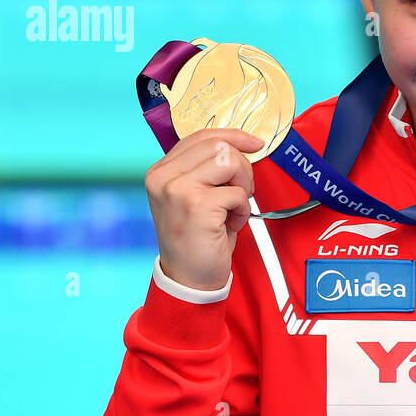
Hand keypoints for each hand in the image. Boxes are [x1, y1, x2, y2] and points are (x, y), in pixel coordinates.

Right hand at [145, 128, 264, 290]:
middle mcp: (163, 177)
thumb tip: (239, 144)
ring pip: (229, 161)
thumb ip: (204, 170)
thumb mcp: (194, 197)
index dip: (233, 136)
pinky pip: (237, 193)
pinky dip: (242, 210)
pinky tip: (230, 225)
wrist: (189, 279)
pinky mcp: (196, 205)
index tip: (255, 143)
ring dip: (242, 185)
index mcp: (161, 171)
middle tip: (241, 192)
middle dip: (242, 166)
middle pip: (218, 145)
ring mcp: (177, 190)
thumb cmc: (197, 239)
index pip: (201, 136)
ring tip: (234, 207)